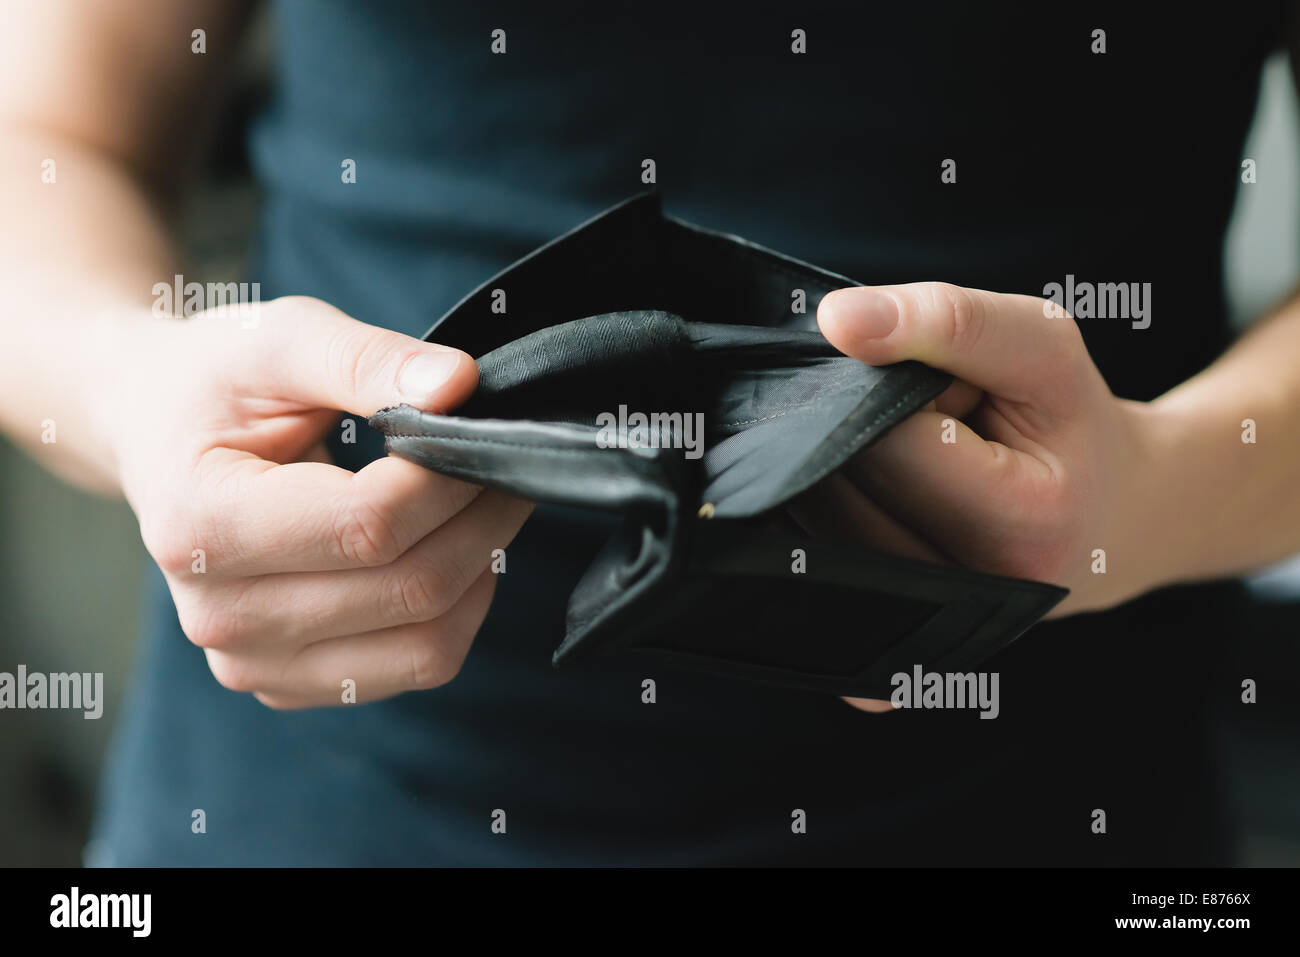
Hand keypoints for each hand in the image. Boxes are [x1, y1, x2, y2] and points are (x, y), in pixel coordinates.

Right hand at [101, 296, 532, 708]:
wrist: (157, 432)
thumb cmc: (219, 380)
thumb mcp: (281, 338)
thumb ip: (367, 359)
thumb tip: (459, 387)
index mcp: (201, 524)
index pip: (368, 527)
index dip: (445, 480)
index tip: (475, 434)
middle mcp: (221, 616)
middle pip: (408, 589)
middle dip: (479, 519)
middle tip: (501, 463)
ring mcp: (254, 664)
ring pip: (427, 644)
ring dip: (481, 568)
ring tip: (484, 502)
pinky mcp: (292, 683)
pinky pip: (417, 665)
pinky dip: (460, 608)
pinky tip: (449, 546)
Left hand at [793, 282, 1173, 710]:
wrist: (1111, 520)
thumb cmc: (1071, 423)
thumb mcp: (1043, 346)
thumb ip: (948, 321)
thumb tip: (836, 322)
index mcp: (1024, 527)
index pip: (887, 438)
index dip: (895, 388)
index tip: (949, 391)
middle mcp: (969, 594)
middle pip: (840, 484)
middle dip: (864, 429)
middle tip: (935, 425)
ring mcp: (925, 622)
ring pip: (816, 521)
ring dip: (842, 468)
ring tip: (917, 461)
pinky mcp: (891, 627)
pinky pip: (817, 552)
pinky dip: (833, 505)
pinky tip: (886, 490)